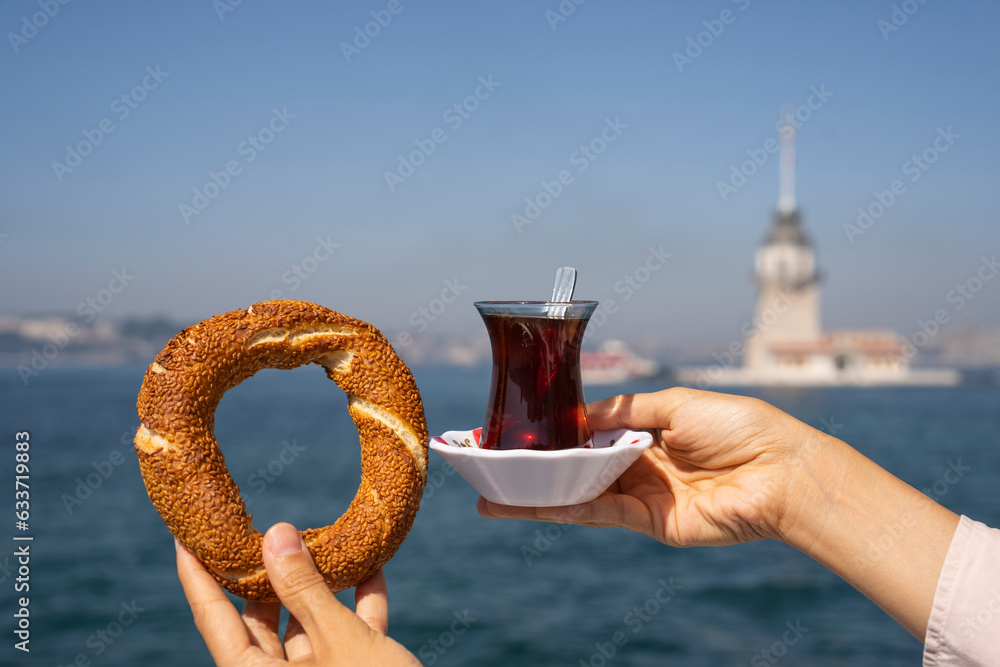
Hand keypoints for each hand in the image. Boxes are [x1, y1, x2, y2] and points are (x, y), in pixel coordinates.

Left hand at [176, 522, 419, 665]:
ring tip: (325, 538)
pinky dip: (360, 602)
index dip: (197, 578)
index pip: (214, 620)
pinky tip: (372, 567)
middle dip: (270, 572)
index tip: (185, 538)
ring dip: (322, 582)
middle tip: (268, 528)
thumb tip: (276, 534)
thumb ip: (305, 588)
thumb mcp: (338, 640)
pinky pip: (350, 633)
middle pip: (262, 620)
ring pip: (309, 623)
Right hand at [478, 387, 959, 638]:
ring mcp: (643, 495)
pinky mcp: (651, 522)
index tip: (517, 429)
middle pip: (576, 466)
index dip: (553, 433)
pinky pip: (598, 513)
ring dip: (535, 494)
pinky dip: (563, 508)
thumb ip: (625, 411)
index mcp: (648, 431)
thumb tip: (578, 415)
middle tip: (488, 464)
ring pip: (578, 493)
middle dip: (534, 466)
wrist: (783, 472)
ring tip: (491, 492)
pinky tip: (529, 503)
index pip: (589, 433)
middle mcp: (640, 464)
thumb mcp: (676, 404)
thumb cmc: (740, 427)